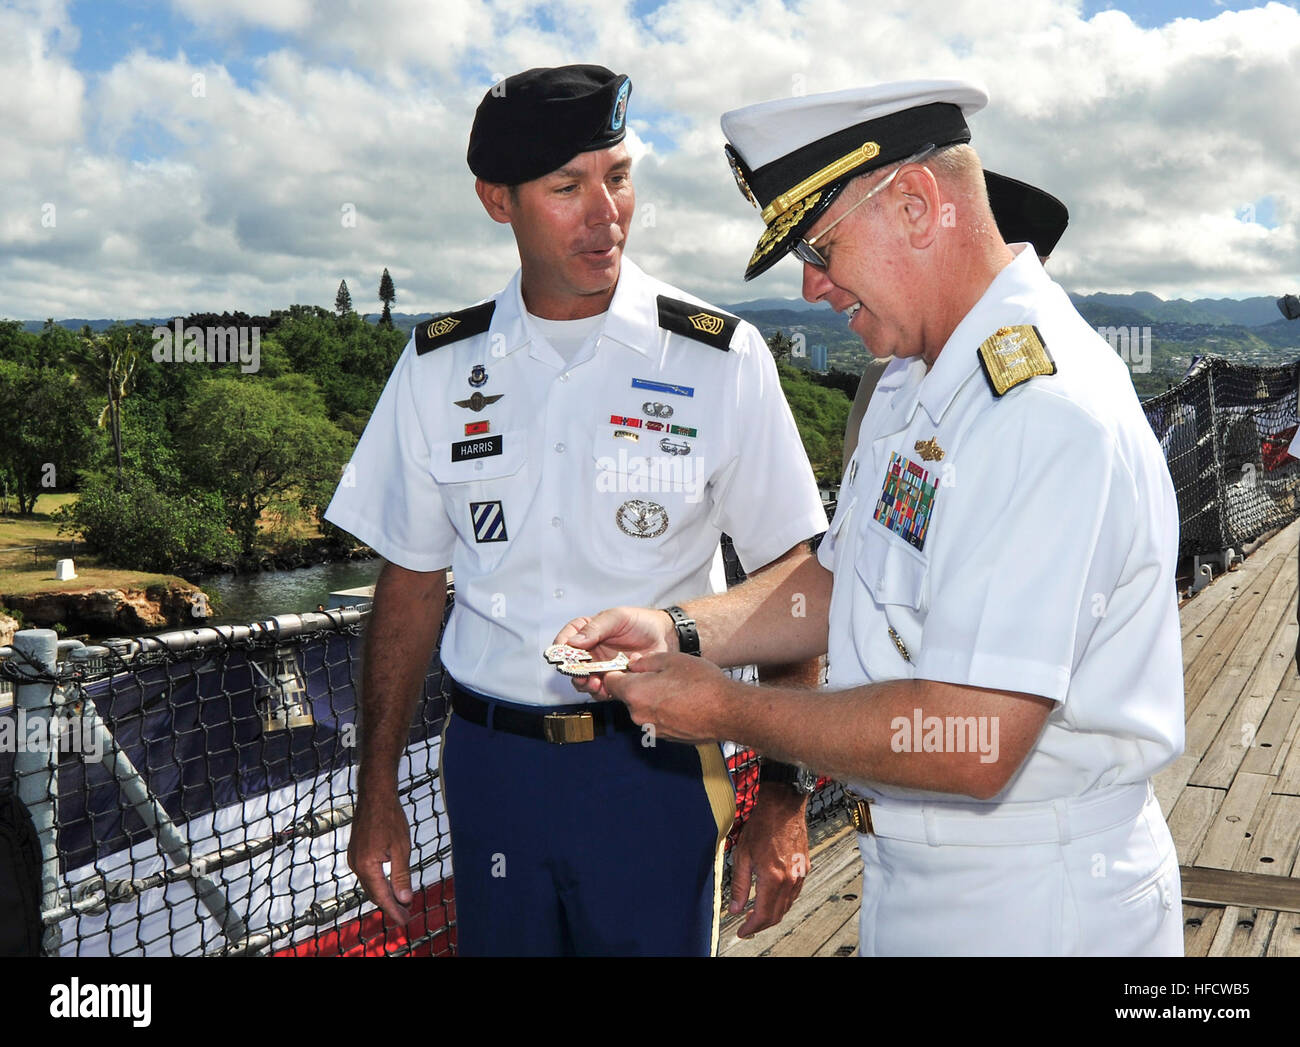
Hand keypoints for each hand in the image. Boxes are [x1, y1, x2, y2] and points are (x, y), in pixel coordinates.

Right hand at [347, 793, 413, 925]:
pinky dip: (378, 883)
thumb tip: (404, 899)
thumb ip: (401, 875)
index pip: (382, 896)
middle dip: (390, 906)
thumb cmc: (390, 817)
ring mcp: (354, 859)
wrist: (375, 795)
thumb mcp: (401, 848)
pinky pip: (367, 875)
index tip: (404, 921)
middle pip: (374, 893)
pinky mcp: (356, 853)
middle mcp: (357, 865)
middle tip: (405, 916)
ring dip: (384, 895)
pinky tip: (389, 885)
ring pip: (370, 884)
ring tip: (400, 904)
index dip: (394, 911)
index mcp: (367, 866)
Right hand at [553, 607, 675, 699]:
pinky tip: (606, 688)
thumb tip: (574, 642)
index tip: (559, 654)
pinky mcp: (613, 680)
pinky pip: (600, 690)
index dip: (560, 647)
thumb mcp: (617, 617)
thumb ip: (595, 628)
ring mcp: (601, 667)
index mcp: (588, 632)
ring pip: (583, 680)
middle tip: (580, 674)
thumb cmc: (641, 621)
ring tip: (594, 683)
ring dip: (584, 684)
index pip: (566, 639)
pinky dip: (600, 692)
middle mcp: (591, 651)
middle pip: (571, 665)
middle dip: (572, 671)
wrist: (665, 637)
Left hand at [601, 651, 735, 742]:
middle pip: (627, 696)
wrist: (728, 713)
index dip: (618, 671)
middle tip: (661, 674)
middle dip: (638, 684)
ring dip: (653, 698)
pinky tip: (684, 702)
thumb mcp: (672, 660)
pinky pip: (657, 719)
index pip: (610, 681)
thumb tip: (633, 663)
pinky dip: (664, 711)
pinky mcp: (666, 737)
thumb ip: (646, 660)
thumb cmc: (702, 684)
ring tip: (677, 688)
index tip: (630, 666)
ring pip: (643, 708)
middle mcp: (638, 715)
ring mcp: (651, 729)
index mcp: (635, 693)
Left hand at [728, 783, 809, 938]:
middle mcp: (789, 880)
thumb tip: (735, 908)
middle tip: (747, 926)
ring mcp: (799, 875)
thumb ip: (739, 885)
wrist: (783, 806)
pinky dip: (782, 902)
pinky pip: (794, 894)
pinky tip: (772, 897)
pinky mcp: (804, 868)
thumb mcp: (742, 856)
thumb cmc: (763, 825)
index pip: (763, 915)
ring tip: (756, 912)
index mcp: (772, 878)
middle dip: (761, 924)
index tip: (742, 932)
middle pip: (777, 915)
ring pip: (787, 906)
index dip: (751, 927)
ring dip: (772, 914)